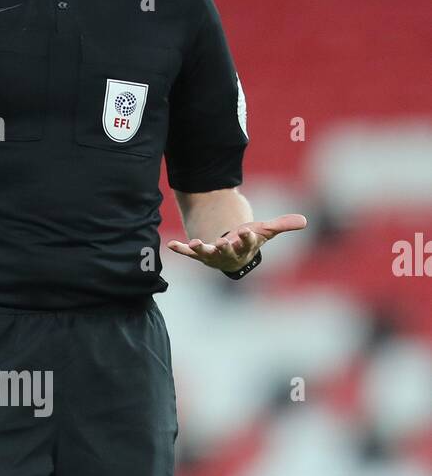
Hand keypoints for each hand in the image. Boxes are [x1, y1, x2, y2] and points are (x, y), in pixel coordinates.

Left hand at [166, 213, 306, 270]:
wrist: (232, 255)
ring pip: (207, 254)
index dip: (248, 238)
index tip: (248, 231)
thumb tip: (305, 221)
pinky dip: (180, 249)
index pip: (249, 242)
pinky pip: (188, 253)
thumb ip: (282, 225)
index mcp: (245, 247)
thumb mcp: (265, 231)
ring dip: (200, 249)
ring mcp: (213, 255)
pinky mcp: (199, 254)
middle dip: (225, 247)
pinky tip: (170, 245)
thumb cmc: (249, 241)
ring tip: (194, 243)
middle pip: (227, 251)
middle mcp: (228, 254)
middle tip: (223, 242)